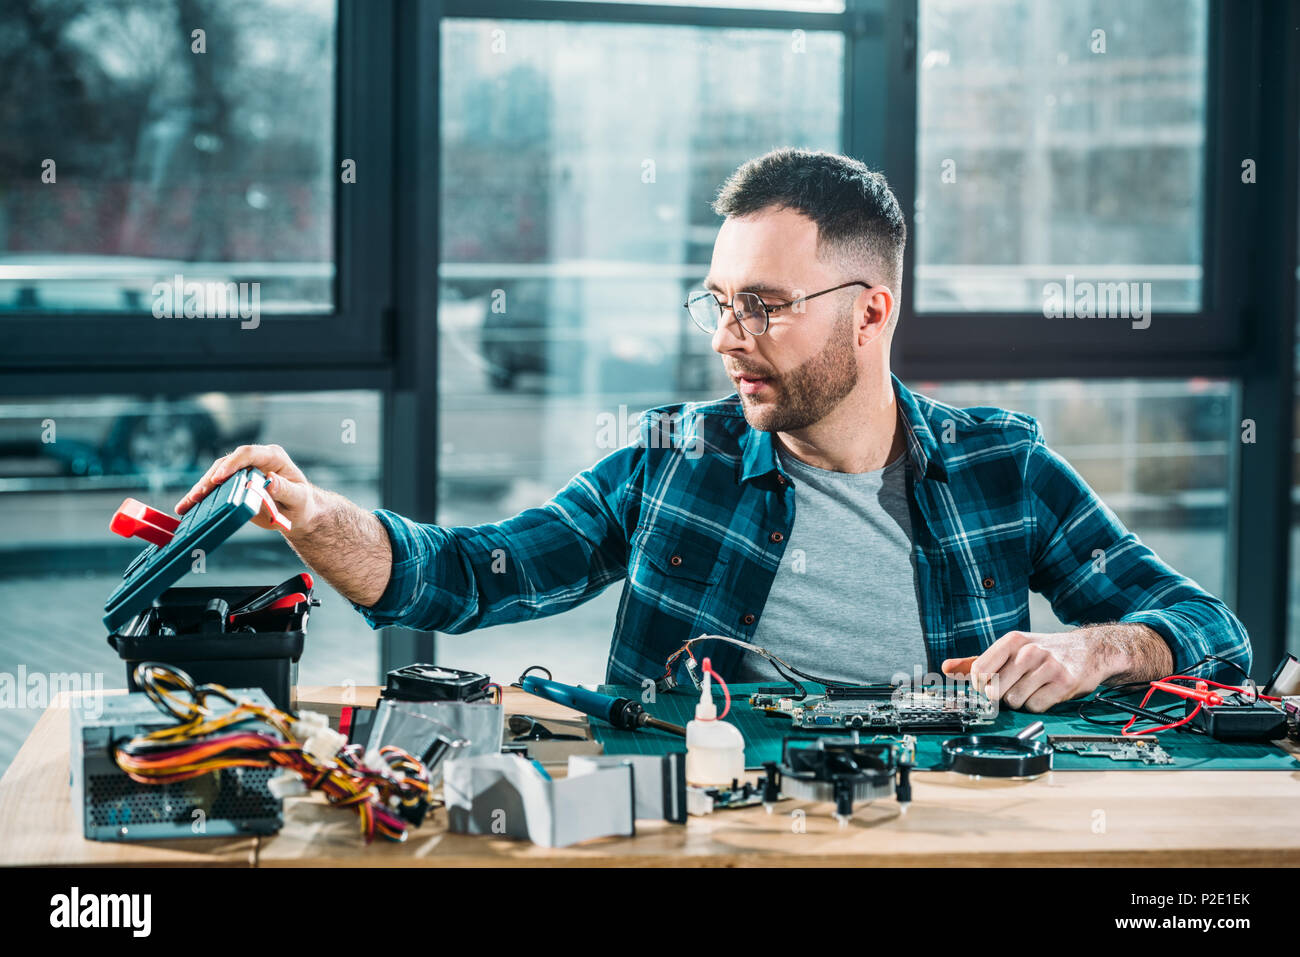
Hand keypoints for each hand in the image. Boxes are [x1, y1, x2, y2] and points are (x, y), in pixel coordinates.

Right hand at [175, 444, 319, 535]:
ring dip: (201, 488)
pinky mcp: (234, 484)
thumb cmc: (302, 503)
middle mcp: (255, 460)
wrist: (297, 512)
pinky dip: (202, 496)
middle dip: (211, 479)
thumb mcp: (299, 498)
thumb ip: (286, 490)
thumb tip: (271, 480)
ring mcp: (243, 471)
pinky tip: (187, 506)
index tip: (220, 477)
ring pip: (216, 474)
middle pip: (227, 464)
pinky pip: (215, 488)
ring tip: (186, 503)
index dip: (232, 464)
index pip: (249, 454)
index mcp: (273, 457)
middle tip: (198, 495)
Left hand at [940, 630, 1108, 711]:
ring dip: (1021, 700)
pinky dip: (1038, 705)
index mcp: (1011, 641)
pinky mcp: (1064, 683)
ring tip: (1033, 688)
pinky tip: (1046, 693)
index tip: (987, 686)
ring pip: (1014, 701)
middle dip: (1002, 695)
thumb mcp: (1010, 649)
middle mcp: (1028, 651)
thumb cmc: (1044, 652)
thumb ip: (977, 660)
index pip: (979, 671)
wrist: (1088, 650)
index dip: (979, 685)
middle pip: (995, 691)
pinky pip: (1036, 707)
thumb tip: (945, 667)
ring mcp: (1048, 667)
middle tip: (1015, 686)